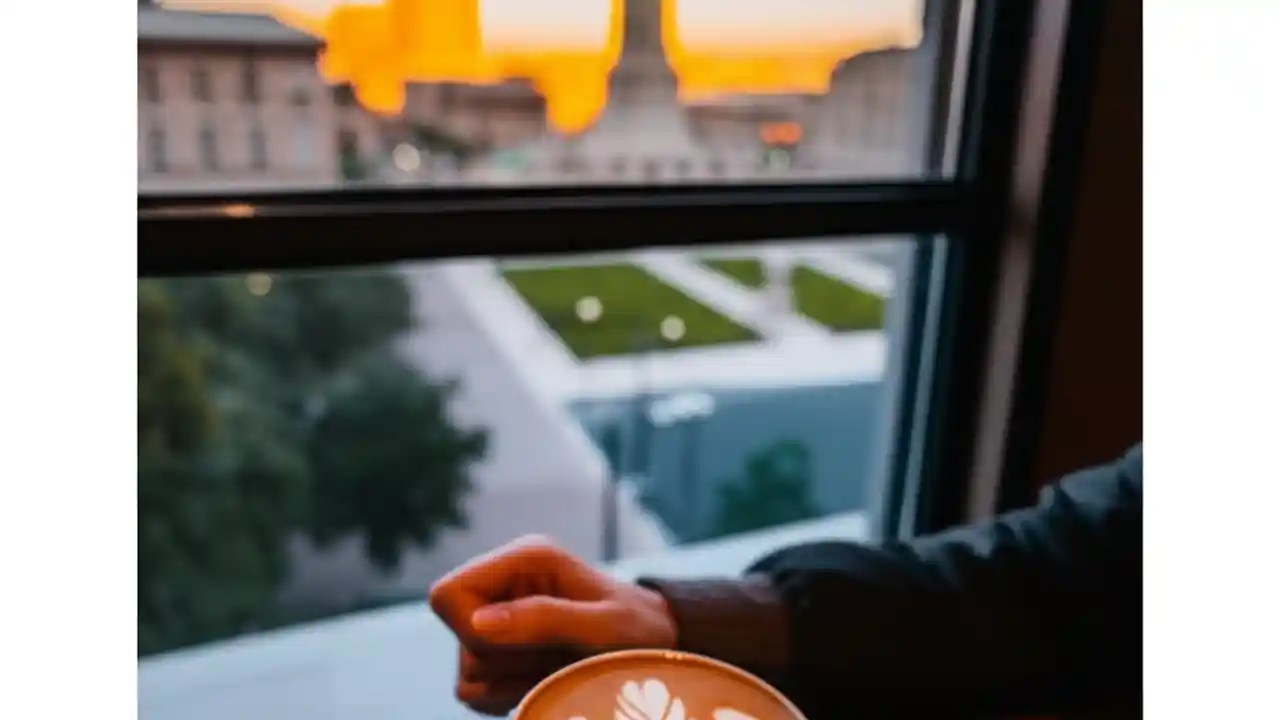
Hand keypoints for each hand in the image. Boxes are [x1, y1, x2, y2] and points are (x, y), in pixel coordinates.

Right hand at [428, 535, 677, 715]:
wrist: (660, 652)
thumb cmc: (642, 631)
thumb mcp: (604, 627)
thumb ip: (545, 618)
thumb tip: (479, 623)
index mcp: (526, 559)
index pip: (449, 594)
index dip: (469, 629)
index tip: (516, 647)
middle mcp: (506, 584)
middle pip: (457, 635)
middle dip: (502, 659)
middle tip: (552, 661)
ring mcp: (501, 619)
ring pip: (467, 668)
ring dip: (512, 682)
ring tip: (559, 672)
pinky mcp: (502, 652)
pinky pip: (475, 689)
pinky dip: (508, 696)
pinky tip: (547, 684)